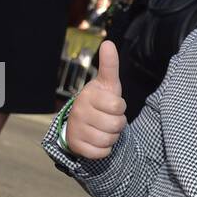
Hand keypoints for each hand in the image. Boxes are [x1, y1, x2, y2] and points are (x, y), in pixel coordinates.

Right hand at [65, 40, 126, 159]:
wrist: (82, 123)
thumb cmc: (99, 101)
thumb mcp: (107, 84)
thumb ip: (109, 65)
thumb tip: (109, 43)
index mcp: (88, 96)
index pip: (118, 106)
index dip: (120, 108)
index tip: (111, 105)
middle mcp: (79, 112)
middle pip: (116, 125)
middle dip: (117, 124)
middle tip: (108, 119)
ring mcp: (76, 129)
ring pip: (109, 140)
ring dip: (111, 137)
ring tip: (103, 129)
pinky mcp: (76, 146)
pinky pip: (101, 153)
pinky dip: (104, 150)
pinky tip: (97, 140)